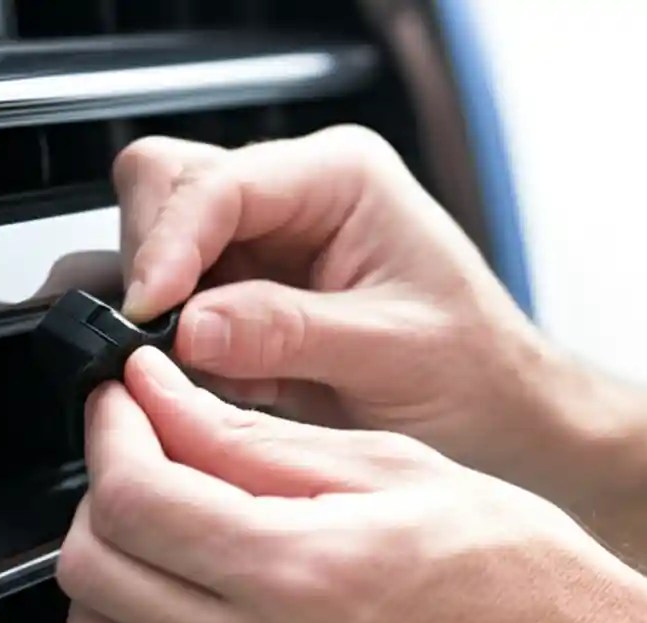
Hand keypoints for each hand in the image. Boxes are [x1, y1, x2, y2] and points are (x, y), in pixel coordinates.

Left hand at [58, 348, 646, 622]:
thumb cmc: (507, 568)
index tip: (121, 398)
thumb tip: (159, 392)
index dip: (109, 429)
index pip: (133, 496)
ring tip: (160, 528)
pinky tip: (177, 607)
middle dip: (99, 493)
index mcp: (295, 571)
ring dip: (108, 572)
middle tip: (140, 452)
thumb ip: (249, 436)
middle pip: (93, 571)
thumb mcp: (386, 466)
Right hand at [113, 127, 582, 494]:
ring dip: (162, 310)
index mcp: (340, 178)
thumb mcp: (390, 352)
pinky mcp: (238, 290)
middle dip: (153, 264)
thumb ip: (285, 331)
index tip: (148, 310)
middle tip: (164, 340)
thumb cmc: (474, 374)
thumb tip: (187, 327)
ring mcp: (259, 241)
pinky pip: (170, 301)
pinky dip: (172, 345)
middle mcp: (292, 195)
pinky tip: (222, 380)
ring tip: (216, 371)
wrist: (498, 420)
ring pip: (154, 242)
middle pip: (165, 188)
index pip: (218, 183)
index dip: (171, 244)